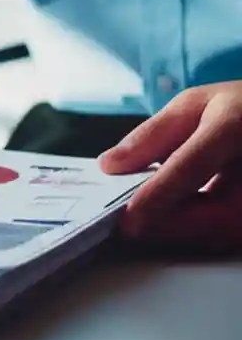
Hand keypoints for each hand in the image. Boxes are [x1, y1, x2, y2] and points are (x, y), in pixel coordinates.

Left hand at [100, 81, 241, 251]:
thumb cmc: (237, 109)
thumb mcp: (193, 105)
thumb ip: (152, 136)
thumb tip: (110, 166)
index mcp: (234, 125)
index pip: (193, 165)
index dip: (160, 194)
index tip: (129, 218)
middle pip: (218, 210)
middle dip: (169, 225)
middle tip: (129, 226)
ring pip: (227, 229)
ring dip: (183, 234)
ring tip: (147, 224)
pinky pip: (233, 232)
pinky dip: (200, 233)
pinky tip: (175, 225)